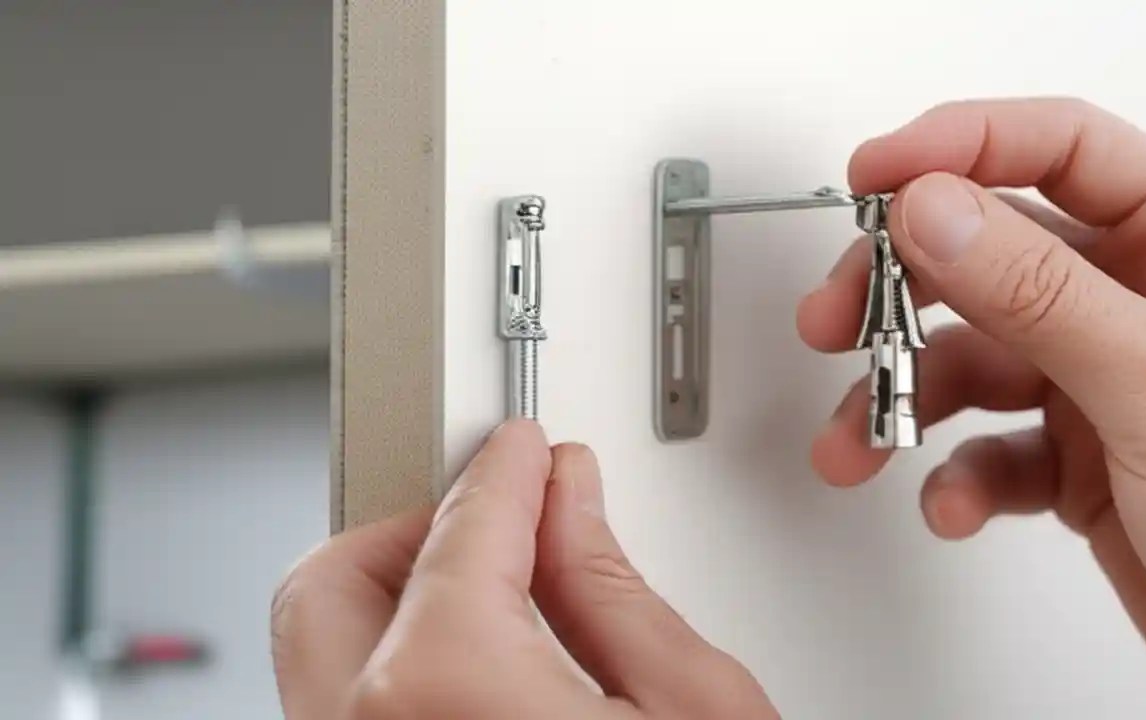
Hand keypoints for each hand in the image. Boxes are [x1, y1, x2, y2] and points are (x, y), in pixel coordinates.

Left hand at [270, 421, 776, 719]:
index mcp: (447, 694)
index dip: (506, 471)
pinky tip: (475, 658)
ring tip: (492, 583)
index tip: (523, 449)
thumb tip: (572, 503)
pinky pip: (344, 710)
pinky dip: (394, 663)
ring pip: (318, 649)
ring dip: (395, 595)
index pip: (464, 529)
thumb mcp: (693, 705)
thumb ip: (615, 589)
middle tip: (491, 513)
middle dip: (409, 526)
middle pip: (331, 580)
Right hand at [798, 97, 1145, 718]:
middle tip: (840, 320)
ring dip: (907, 398)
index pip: (1059, 151)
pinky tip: (954, 502)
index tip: (874, 177)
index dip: (957, 148)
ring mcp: (1103, 381)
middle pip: (987, 253)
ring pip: (971, 358)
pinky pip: (987, 447)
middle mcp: (1140, 302)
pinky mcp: (1078, 457)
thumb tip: (936, 211)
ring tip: (865, 438)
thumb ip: (1040, 292)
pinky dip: (953, 475)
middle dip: (900, 289)